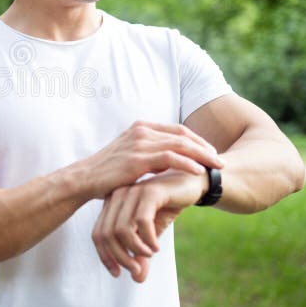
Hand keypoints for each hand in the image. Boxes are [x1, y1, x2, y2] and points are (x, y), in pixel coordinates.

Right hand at [81, 121, 222, 199]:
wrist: (85, 179)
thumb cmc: (107, 172)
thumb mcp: (130, 156)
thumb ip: (148, 153)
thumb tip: (167, 161)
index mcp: (141, 127)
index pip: (178, 130)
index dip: (198, 141)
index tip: (211, 153)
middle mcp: (142, 131)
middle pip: (183, 135)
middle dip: (205, 148)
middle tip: (221, 161)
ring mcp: (140, 143)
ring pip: (181, 145)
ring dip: (203, 155)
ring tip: (218, 167)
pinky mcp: (138, 159)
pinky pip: (170, 158)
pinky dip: (188, 163)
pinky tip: (200, 172)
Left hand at [92, 170, 206, 281]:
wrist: (188, 185)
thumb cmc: (165, 208)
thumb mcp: (151, 235)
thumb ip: (141, 254)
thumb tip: (138, 280)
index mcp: (111, 205)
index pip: (98, 235)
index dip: (105, 257)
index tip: (118, 274)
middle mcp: (117, 196)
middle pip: (107, 235)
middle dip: (121, 257)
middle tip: (137, 269)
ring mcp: (132, 192)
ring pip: (122, 230)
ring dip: (136, 250)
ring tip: (150, 254)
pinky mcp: (150, 192)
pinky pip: (142, 222)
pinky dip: (148, 240)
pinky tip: (156, 246)